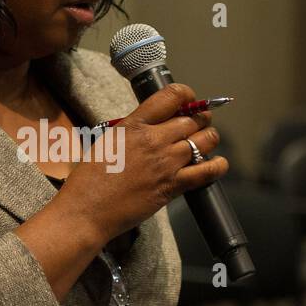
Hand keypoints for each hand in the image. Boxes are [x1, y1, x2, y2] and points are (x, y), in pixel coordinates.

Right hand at [55, 82, 227, 246]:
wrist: (87, 211)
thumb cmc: (89, 179)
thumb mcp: (106, 141)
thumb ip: (131, 131)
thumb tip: (150, 127)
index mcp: (134, 124)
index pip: (171, 96)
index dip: (186, 95)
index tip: (188, 100)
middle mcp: (153, 139)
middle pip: (193, 119)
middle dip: (200, 118)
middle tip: (200, 122)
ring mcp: (166, 163)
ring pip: (205, 140)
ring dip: (209, 138)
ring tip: (206, 140)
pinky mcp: (172, 186)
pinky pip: (207, 171)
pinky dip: (218, 166)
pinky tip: (219, 164)